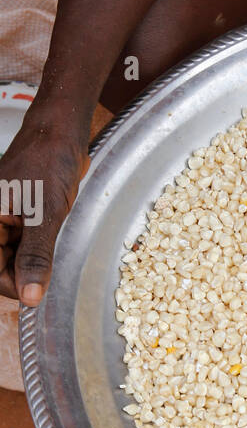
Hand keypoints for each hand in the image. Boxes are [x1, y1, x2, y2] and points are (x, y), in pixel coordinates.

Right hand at [0, 106, 89, 306]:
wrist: (60, 133)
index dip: (13, 285)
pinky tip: (50, 235)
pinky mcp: (17, 217)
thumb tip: (30, 295)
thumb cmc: (49, 161)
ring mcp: (2, 220)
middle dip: (24, 273)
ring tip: (49, 239)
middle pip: (1, 268)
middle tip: (48, 266)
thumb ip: (35, 256)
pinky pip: (23, 244)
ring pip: (13, 258)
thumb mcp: (45, 214)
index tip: (36, 290)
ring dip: (32, 260)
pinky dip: (37, 248)